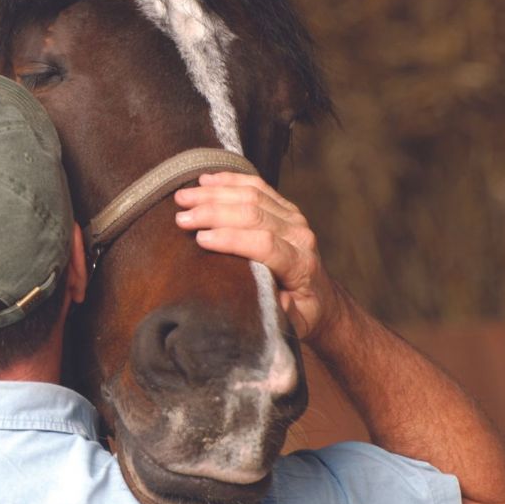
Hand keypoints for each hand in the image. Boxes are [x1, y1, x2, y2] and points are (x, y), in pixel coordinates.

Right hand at [173, 173, 339, 339]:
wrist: (322, 297)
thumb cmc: (304, 312)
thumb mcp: (297, 324)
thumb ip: (287, 315)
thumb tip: (275, 301)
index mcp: (300, 264)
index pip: (264, 243)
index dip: (230, 238)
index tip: (200, 239)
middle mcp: (299, 235)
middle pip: (253, 214)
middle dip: (213, 213)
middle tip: (181, 218)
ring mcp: (293, 217)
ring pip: (251, 195)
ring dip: (214, 194)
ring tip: (182, 197)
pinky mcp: (285, 207)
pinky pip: (256, 185)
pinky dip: (229, 180)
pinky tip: (205, 179)